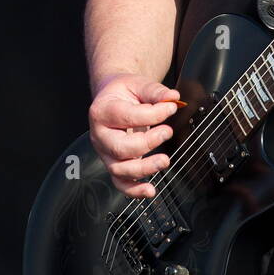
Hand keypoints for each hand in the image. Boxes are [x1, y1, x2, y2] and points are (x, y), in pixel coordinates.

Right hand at [88, 74, 180, 197]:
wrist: (111, 97)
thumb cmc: (123, 92)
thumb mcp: (137, 84)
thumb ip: (155, 91)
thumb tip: (172, 98)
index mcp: (102, 111)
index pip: (127, 116)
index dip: (153, 114)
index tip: (170, 108)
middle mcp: (100, 135)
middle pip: (120, 147)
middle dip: (147, 143)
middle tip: (167, 132)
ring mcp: (105, 152)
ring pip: (120, 169)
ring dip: (144, 169)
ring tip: (164, 160)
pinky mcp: (114, 163)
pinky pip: (120, 183)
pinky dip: (134, 190)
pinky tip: (150, 190)